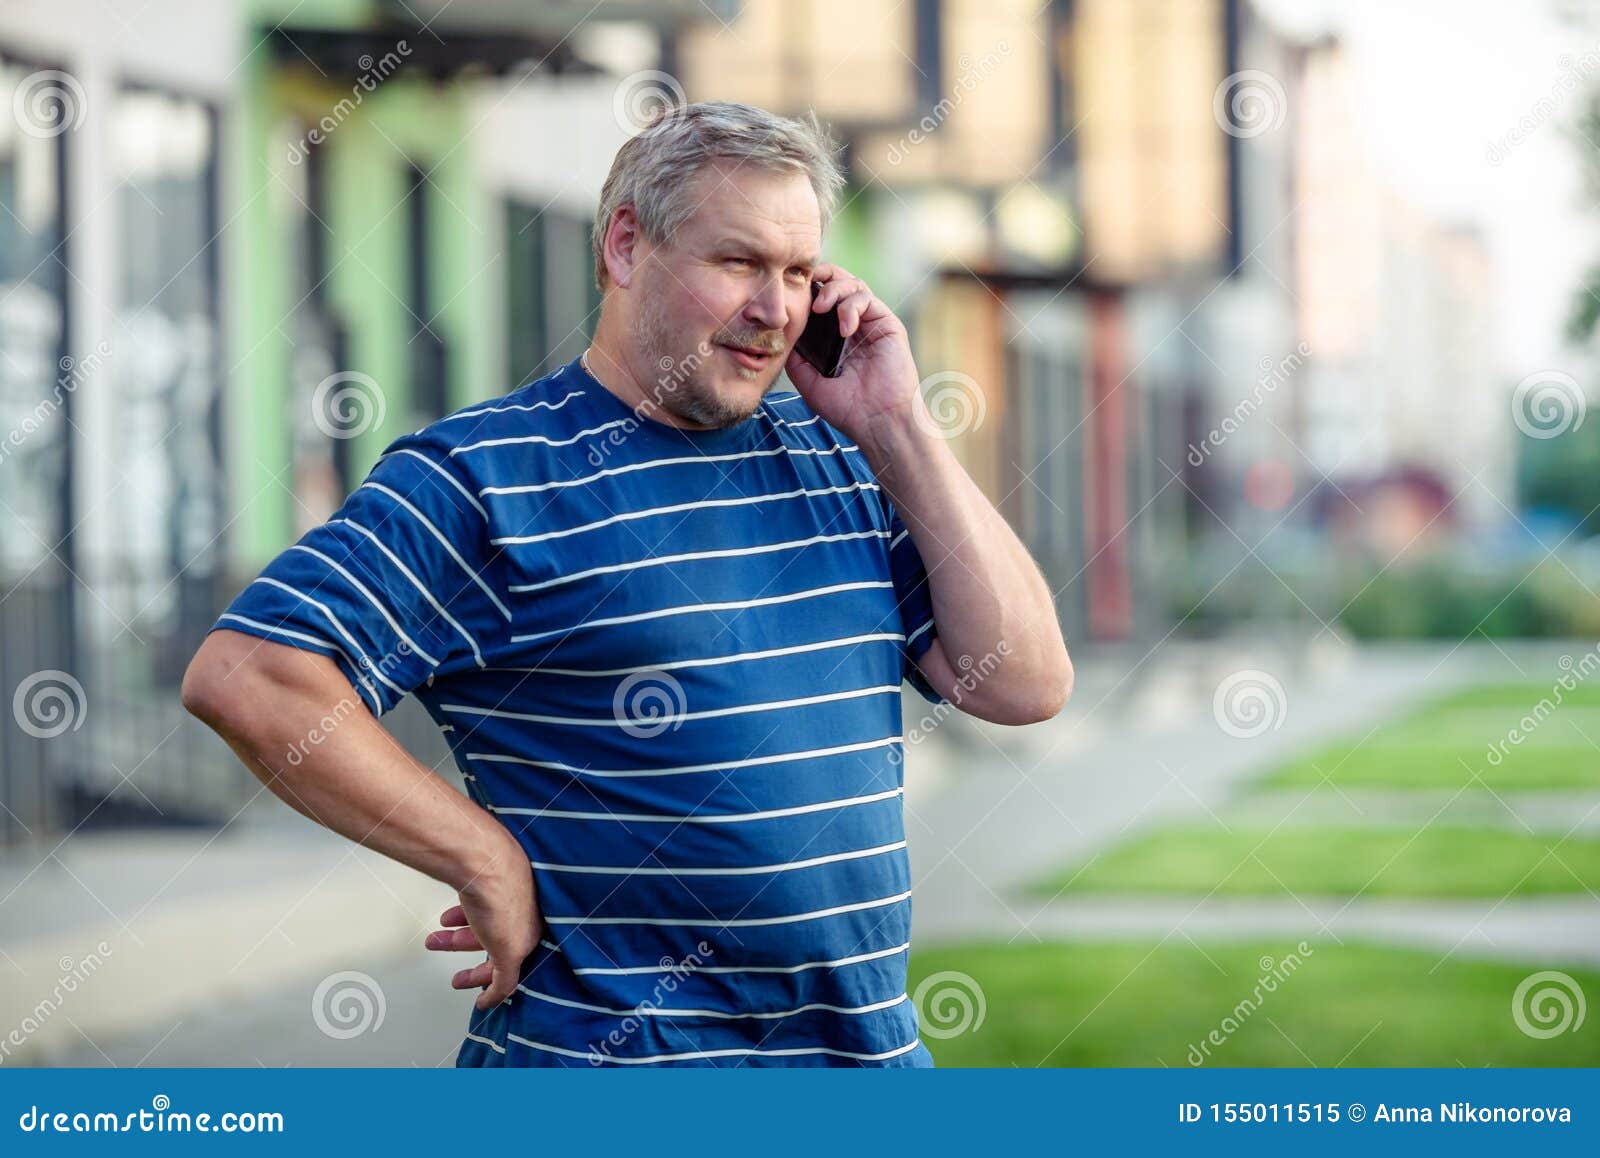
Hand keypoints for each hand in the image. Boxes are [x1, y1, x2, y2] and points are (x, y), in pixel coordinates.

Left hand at [424, 855, 541, 1010]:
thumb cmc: (503, 899)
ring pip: (479, 926)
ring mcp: (506, 897)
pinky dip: (459, 917)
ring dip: (455, 938)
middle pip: (492, 947)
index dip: (491, 984)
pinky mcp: (489, 882)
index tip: (478, 997)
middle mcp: (522, 915)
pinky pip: (472, 907)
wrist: (486, 860)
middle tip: (452, 975)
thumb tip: (494, 999)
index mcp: (531, 934)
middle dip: (470, 964)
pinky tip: (447, 919)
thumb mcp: (508, 952)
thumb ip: (504, 980)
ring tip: (435, 940)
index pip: (509, 967)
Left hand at [784, 263, 923, 444]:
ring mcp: (871, 323)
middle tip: (804, 283)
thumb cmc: (847, 408)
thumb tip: (780, 334)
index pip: (822, 299)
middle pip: (838, 283)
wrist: (877, 422)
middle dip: (821, 276)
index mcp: (836, 337)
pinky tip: (845, 329)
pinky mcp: (887, 324)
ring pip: (853, 285)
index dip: (808, 290)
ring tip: (820, 307)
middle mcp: (854, 325)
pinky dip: (851, 308)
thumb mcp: (809, 381)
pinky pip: (867, 299)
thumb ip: (796, 357)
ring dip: (833, 289)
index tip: (789, 291)